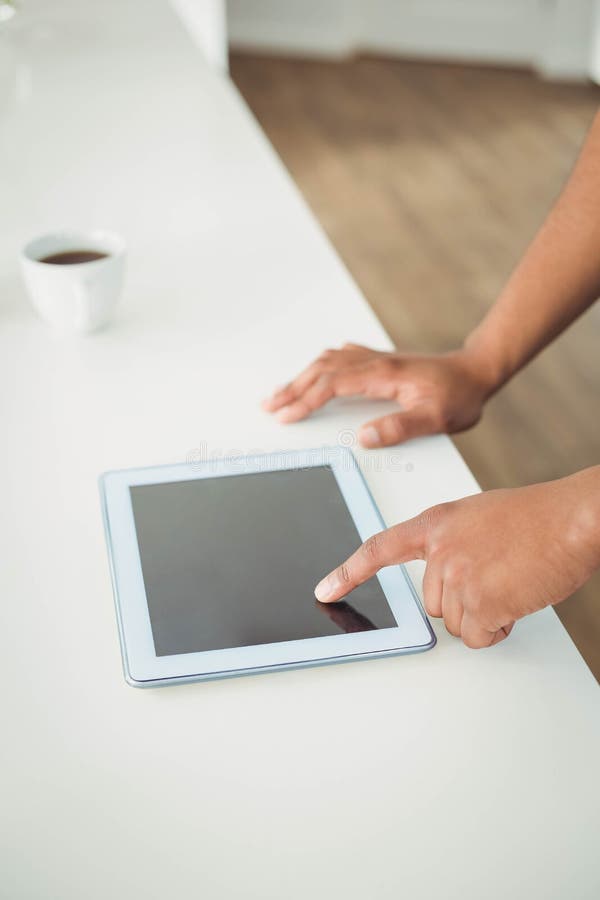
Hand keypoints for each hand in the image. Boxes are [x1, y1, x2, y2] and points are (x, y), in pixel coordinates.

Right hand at [262, 344, 493, 446]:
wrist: (476, 371)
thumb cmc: (459, 395)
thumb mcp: (437, 418)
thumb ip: (401, 428)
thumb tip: (364, 437)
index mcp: (384, 374)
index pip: (333, 385)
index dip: (305, 401)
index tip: (286, 416)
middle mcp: (375, 361)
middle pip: (321, 370)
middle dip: (292, 389)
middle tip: (269, 406)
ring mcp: (376, 358)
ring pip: (328, 361)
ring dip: (301, 376)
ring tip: (281, 393)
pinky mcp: (380, 360)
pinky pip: (340, 358)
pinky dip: (320, 367)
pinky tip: (315, 372)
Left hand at [313, 470, 599, 647]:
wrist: (572, 519)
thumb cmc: (537, 517)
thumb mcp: (478, 518)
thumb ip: (451, 543)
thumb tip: (446, 579)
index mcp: (435, 523)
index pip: (379, 549)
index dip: (350, 572)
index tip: (326, 589)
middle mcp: (439, 551)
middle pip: (433, 603)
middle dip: (465, 600)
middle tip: (498, 575)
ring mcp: (457, 576)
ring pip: (456, 622)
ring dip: (484, 615)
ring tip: (512, 582)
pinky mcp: (479, 603)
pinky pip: (477, 636)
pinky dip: (498, 628)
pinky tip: (517, 599)